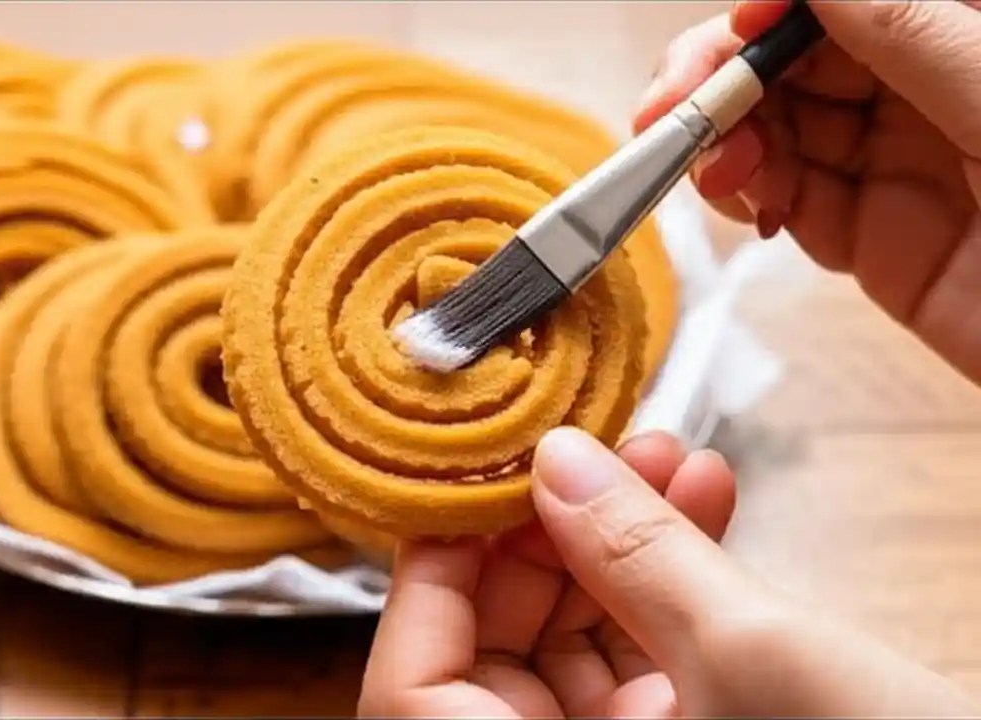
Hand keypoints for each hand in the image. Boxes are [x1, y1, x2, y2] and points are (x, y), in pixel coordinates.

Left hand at [358, 428, 976, 717]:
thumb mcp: (751, 659)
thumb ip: (638, 554)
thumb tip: (556, 463)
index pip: (411, 689)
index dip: (433, 574)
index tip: (476, 478)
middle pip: (492, 650)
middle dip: (549, 534)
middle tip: (591, 453)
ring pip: (573, 645)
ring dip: (617, 542)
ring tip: (667, 458)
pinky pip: (642, 660)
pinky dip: (664, 584)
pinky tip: (699, 505)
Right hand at [636, 0, 980, 383]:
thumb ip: (907, 28)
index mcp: (968, 39)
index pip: (848, 3)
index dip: (778, 12)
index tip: (737, 34)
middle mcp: (929, 91)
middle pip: (799, 60)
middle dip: (729, 76)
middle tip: (676, 106)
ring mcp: (897, 163)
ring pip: (782, 128)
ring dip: (728, 139)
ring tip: (712, 163)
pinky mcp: (872, 237)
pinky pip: (792, 200)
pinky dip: (750, 195)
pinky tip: (739, 197)